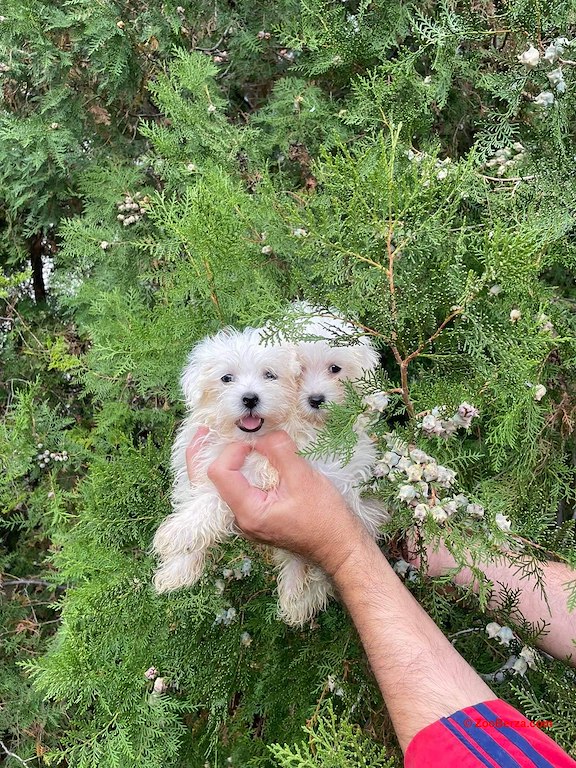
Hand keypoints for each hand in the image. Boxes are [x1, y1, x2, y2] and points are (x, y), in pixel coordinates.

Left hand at [190, 430, 368, 575]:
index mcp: (248, 512)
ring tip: (222, 441)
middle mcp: (241, 519)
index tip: (254, 442)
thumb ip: (279, 451)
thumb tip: (262, 435)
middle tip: (202, 431)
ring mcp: (248, 520)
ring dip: (221, 463)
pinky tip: (243, 459)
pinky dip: (235, 473)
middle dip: (203, 455)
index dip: (231, 450)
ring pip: (220, 488)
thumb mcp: (303, 477)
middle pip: (209, 483)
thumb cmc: (325, 517)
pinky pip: (236, 492)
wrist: (340, 546)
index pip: (219, 473)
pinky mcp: (257, 517)